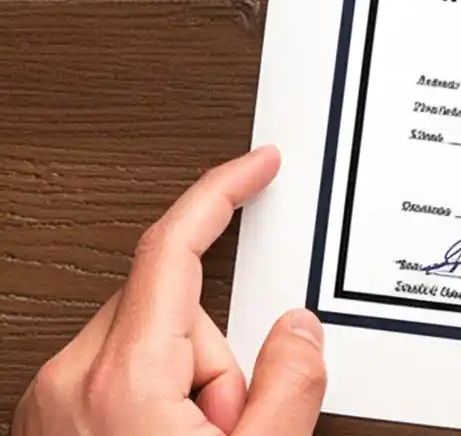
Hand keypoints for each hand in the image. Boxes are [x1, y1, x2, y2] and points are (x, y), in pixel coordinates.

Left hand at [10, 145, 326, 435]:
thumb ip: (290, 388)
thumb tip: (299, 332)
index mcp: (121, 381)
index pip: (173, 249)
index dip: (222, 194)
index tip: (254, 166)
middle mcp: (71, 381)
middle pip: (172, 309)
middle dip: (217, 358)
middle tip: (226, 426)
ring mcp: (51, 402)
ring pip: (145, 344)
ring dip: (185, 387)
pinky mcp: (46, 422)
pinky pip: (113, 378)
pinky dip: (149, 403)